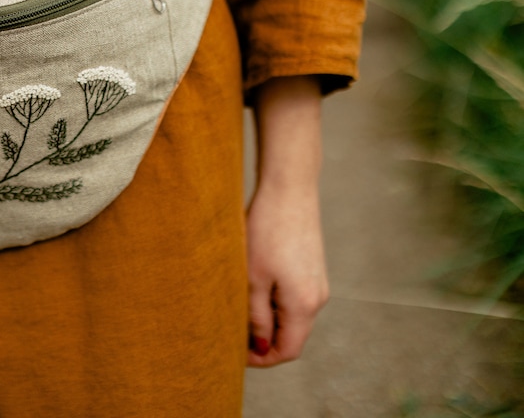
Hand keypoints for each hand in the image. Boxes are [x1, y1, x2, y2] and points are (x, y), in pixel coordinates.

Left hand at [246, 76, 328, 367]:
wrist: (289, 189)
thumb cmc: (267, 231)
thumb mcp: (253, 278)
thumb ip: (256, 316)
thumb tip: (258, 346)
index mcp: (304, 305)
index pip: (287, 350)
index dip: (261, 358)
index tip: (234, 353)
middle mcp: (318, 298)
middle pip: (291, 336)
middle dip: (262, 340)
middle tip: (230, 332)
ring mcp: (317, 282)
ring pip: (291, 316)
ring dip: (267, 320)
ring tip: (237, 308)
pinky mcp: (311, 268)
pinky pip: (293, 298)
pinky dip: (274, 302)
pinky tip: (252, 288)